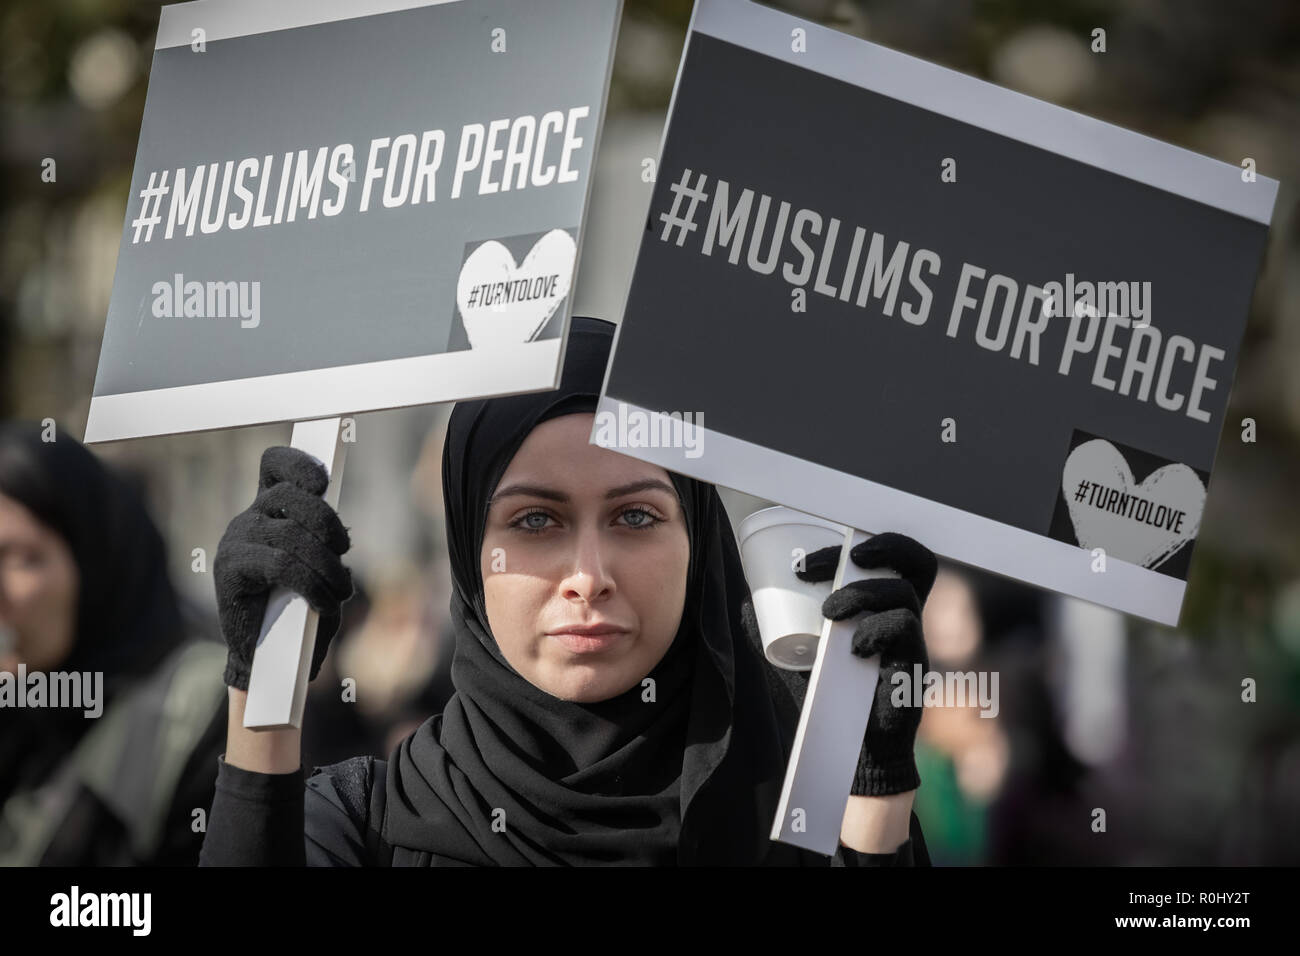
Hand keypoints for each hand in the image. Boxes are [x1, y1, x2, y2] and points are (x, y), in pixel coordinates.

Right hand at [213, 446, 353, 690]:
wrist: (267, 658)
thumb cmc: (300, 612)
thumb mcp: (321, 572)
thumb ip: (327, 546)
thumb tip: (338, 541)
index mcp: (270, 511)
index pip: (275, 467)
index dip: (298, 464)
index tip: (323, 482)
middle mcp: (250, 519)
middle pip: (289, 496)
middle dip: (326, 521)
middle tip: (343, 551)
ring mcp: (236, 541)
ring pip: (290, 535)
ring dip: (326, 565)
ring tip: (340, 590)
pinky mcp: (230, 570)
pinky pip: (281, 565)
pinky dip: (312, 584)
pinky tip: (325, 602)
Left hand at [796, 532, 936, 795]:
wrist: (853, 747)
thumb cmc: (829, 695)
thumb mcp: (800, 656)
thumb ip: (779, 631)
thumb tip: (746, 605)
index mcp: (881, 607)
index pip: (886, 558)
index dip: (854, 547)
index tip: (804, 565)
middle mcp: (904, 617)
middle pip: (918, 562)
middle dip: (887, 545)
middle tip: (850, 556)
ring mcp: (913, 641)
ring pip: (905, 592)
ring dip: (862, 593)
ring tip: (829, 613)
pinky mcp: (915, 666)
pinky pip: (906, 629)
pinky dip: (876, 630)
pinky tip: (853, 648)